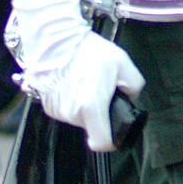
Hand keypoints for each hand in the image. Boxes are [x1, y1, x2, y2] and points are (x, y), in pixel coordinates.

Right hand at [8, 0, 144, 150]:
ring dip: (84, 107)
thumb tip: (130, 97)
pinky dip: (70, 102)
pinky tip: (71, 84)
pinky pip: (65, 111)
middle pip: (92, 127)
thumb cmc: (86, 50)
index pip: (102, 142)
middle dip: (98, 113)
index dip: (111, 141)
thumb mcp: (122, 63)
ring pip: (78, 119)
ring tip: (84, 84)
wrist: (55, 41)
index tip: (113, 132)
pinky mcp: (48, 106)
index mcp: (92, 106)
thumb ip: (134, 85)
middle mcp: (72, 113)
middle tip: (98, 90)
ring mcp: (58, 110)